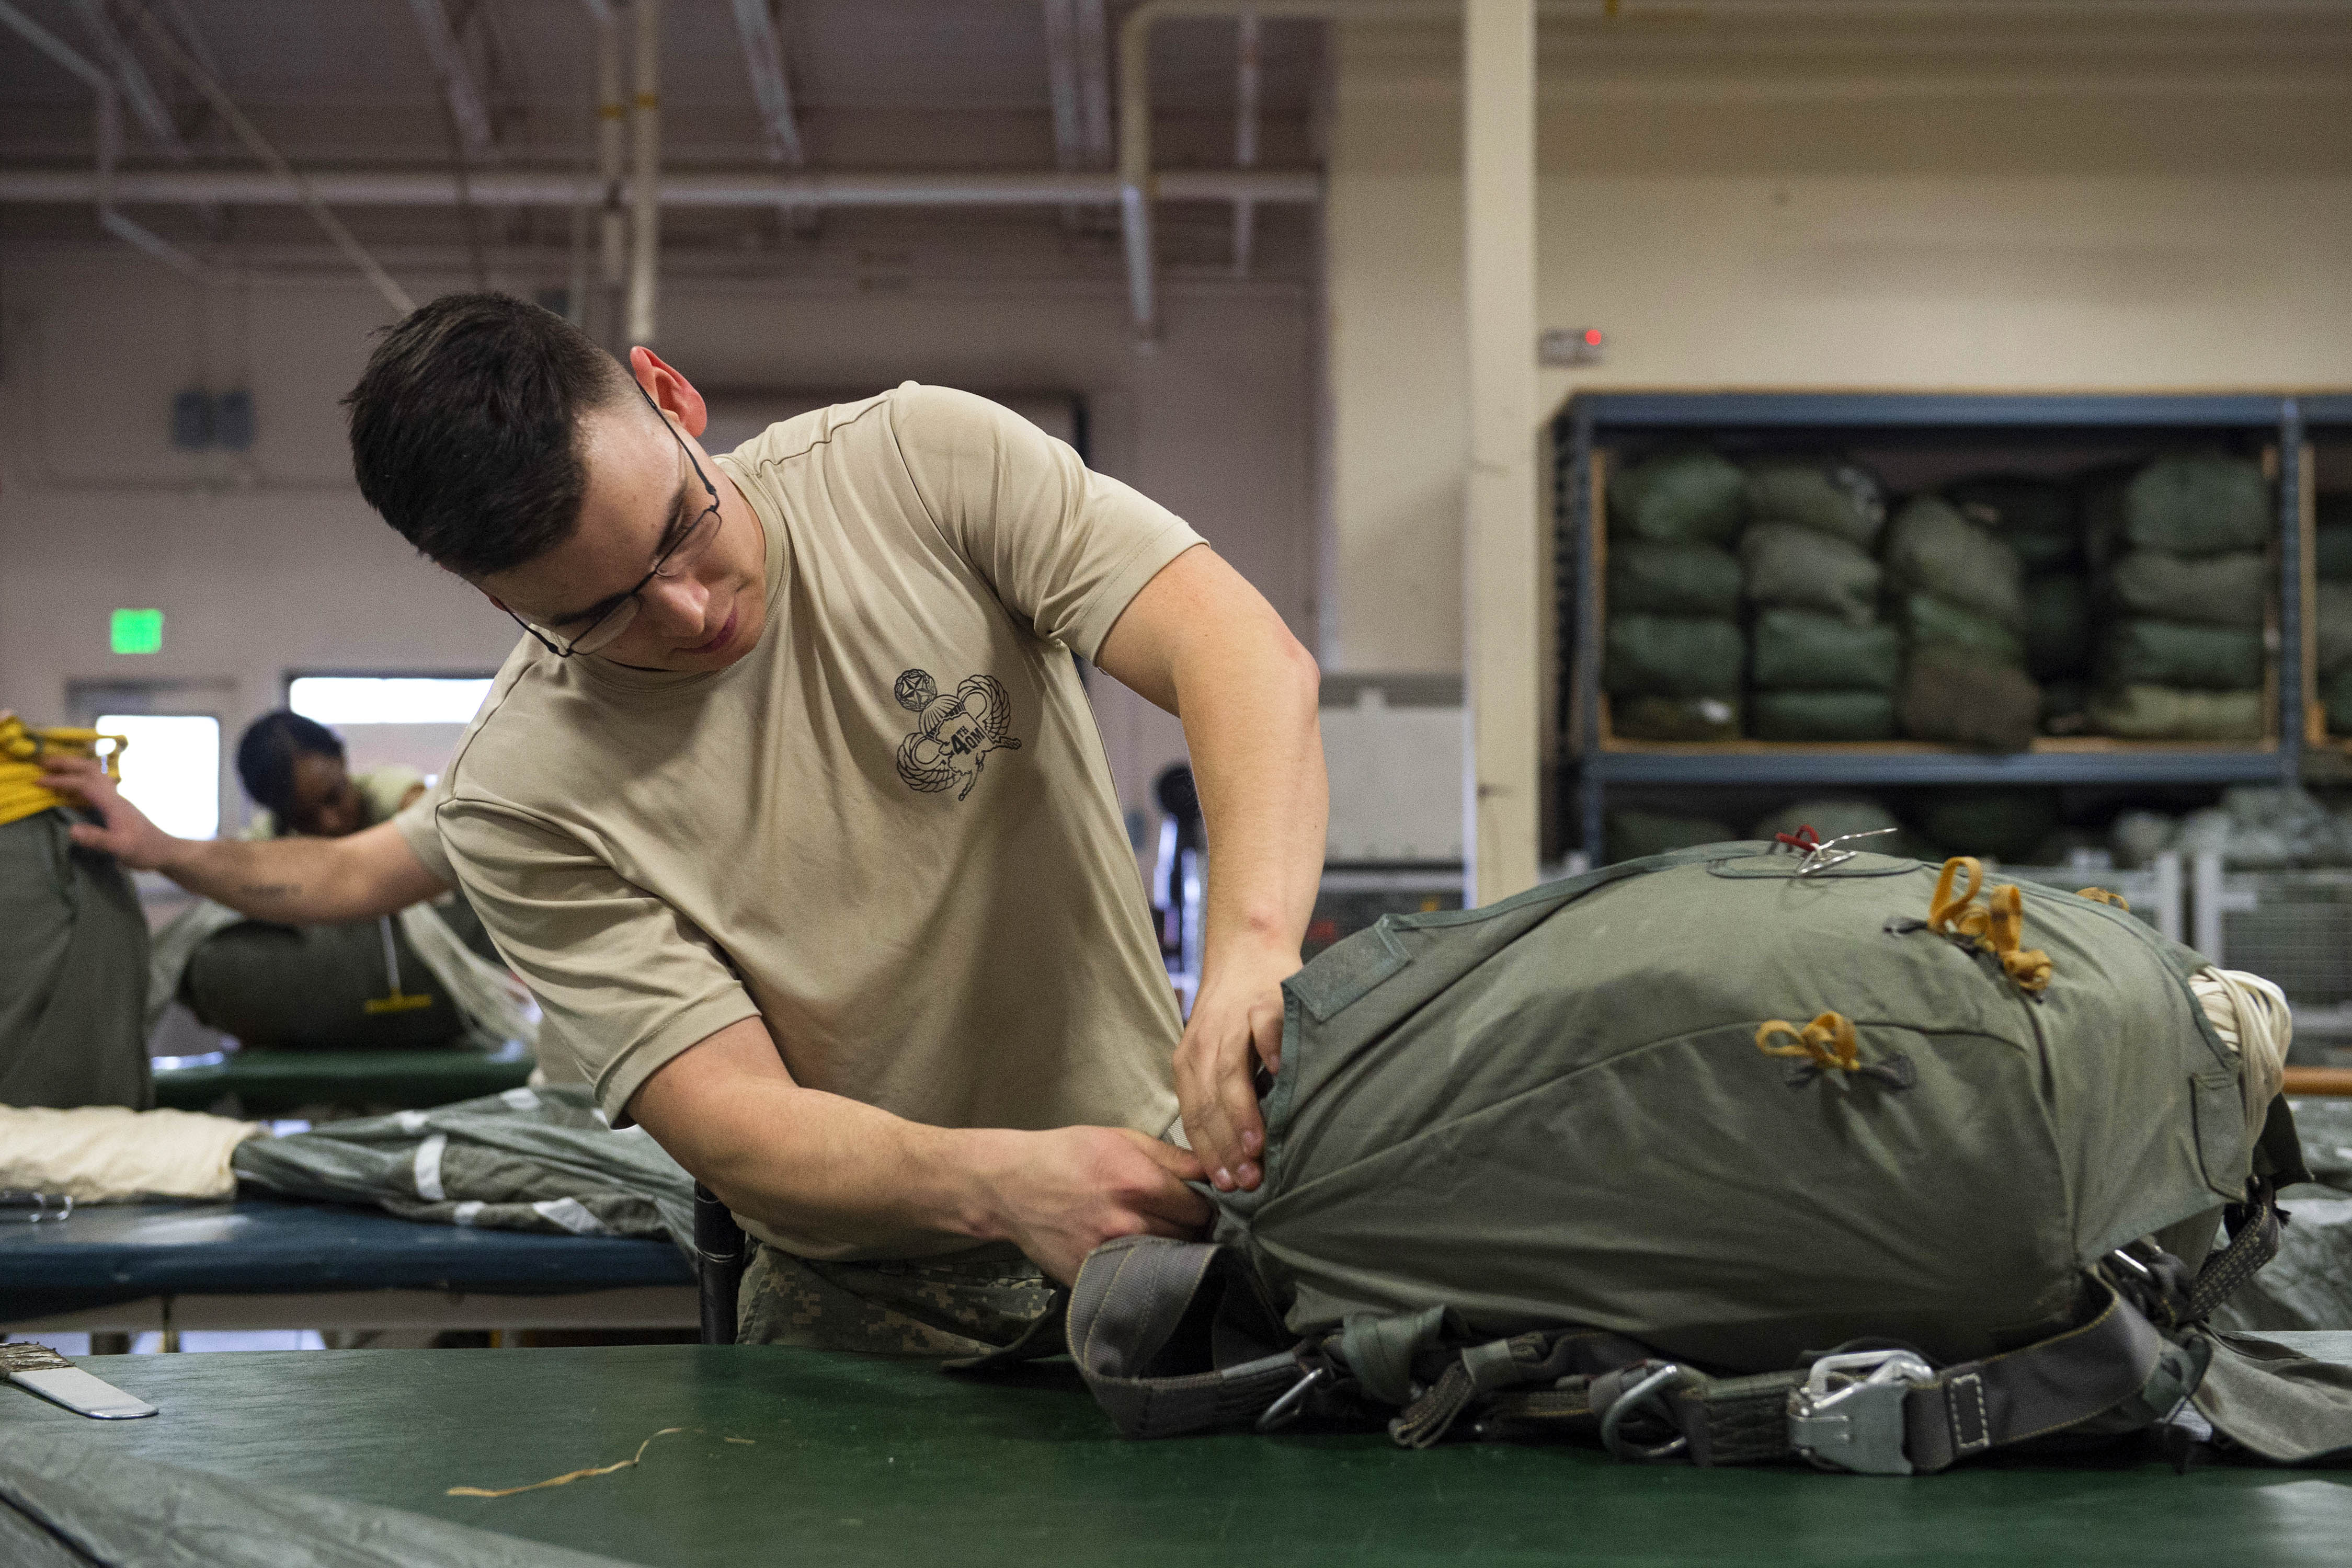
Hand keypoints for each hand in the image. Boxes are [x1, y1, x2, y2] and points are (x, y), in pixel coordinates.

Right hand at [36, 753, 179, 868]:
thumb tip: (72, 830)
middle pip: (90, 769)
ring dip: (73, 767)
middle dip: (66, 763)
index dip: (61, 780)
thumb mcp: (121, 849)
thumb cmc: (145, 850)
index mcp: (113, 803)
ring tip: (52, 767)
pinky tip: (71, 784)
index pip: (84, 784)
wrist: (166, 850)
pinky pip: (96, 783)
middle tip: (42, 761)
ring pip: (94, 773)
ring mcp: (116, 799)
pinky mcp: (116, 805)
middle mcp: (115, 796)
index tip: (37, 780)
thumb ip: (98, 839)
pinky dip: (80, 777)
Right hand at [983, 1126, 1209, 1284]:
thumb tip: (1214, 1172)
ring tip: (1157, 1236)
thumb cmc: (1067, 1155)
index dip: (1202, 1206)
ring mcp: (1109, 1254)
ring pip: (1166, 1262)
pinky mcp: (1091, 1276)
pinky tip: (1133, 1253)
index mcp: (1140, 1183)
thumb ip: (1172, 1156)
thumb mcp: (1121, 1139)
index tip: (1195, 1204)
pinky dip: (1140, 1269)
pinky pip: (1134, 1278)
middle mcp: (1129, 1222)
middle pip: (1188, 1239)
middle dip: (1190, 1230)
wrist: (1011, 1187)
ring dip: (1170, 1251)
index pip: (1201, 1209)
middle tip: (1177, 1221)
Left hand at [1175, 945, 1295, 1193]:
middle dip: (1225, 1146)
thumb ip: (1221, 1096)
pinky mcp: (1264, 998)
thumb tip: (1236, 1156)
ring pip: (1230, 1071)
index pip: (1193, 1115)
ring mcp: (1233, 1020)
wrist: (1248, 949)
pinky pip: (1264, 1026)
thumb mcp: (1217, 1055)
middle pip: (1208, 1101)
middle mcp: (1203, 1043)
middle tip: (1245, 1182)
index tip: (1222, 1187)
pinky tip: (1280, 1074)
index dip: (1207, 1152)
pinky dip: (1269, 1048)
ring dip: (1242, 1112)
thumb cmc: (1238, 1015)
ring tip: (1257, 1147)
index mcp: (1190, 1061)